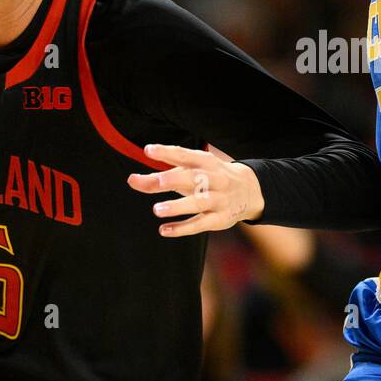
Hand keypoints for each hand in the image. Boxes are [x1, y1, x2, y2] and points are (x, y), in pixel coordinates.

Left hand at [126, 143, 263, 236]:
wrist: (250, 190)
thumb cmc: (208, 179)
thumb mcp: (187, 173)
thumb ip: (157, 178)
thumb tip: (131, 180)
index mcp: (205, 162)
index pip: (184, 155)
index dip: (167, 152)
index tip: (148, 150)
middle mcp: (214, 179)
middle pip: (194, 178)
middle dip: (174, 179)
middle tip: (156, 182)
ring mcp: (219, 199)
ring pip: (199, 203)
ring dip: (178, 206)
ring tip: (156, 210)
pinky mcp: (220, 219)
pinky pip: (201, 224)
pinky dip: (182, 228)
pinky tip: (164, 230)